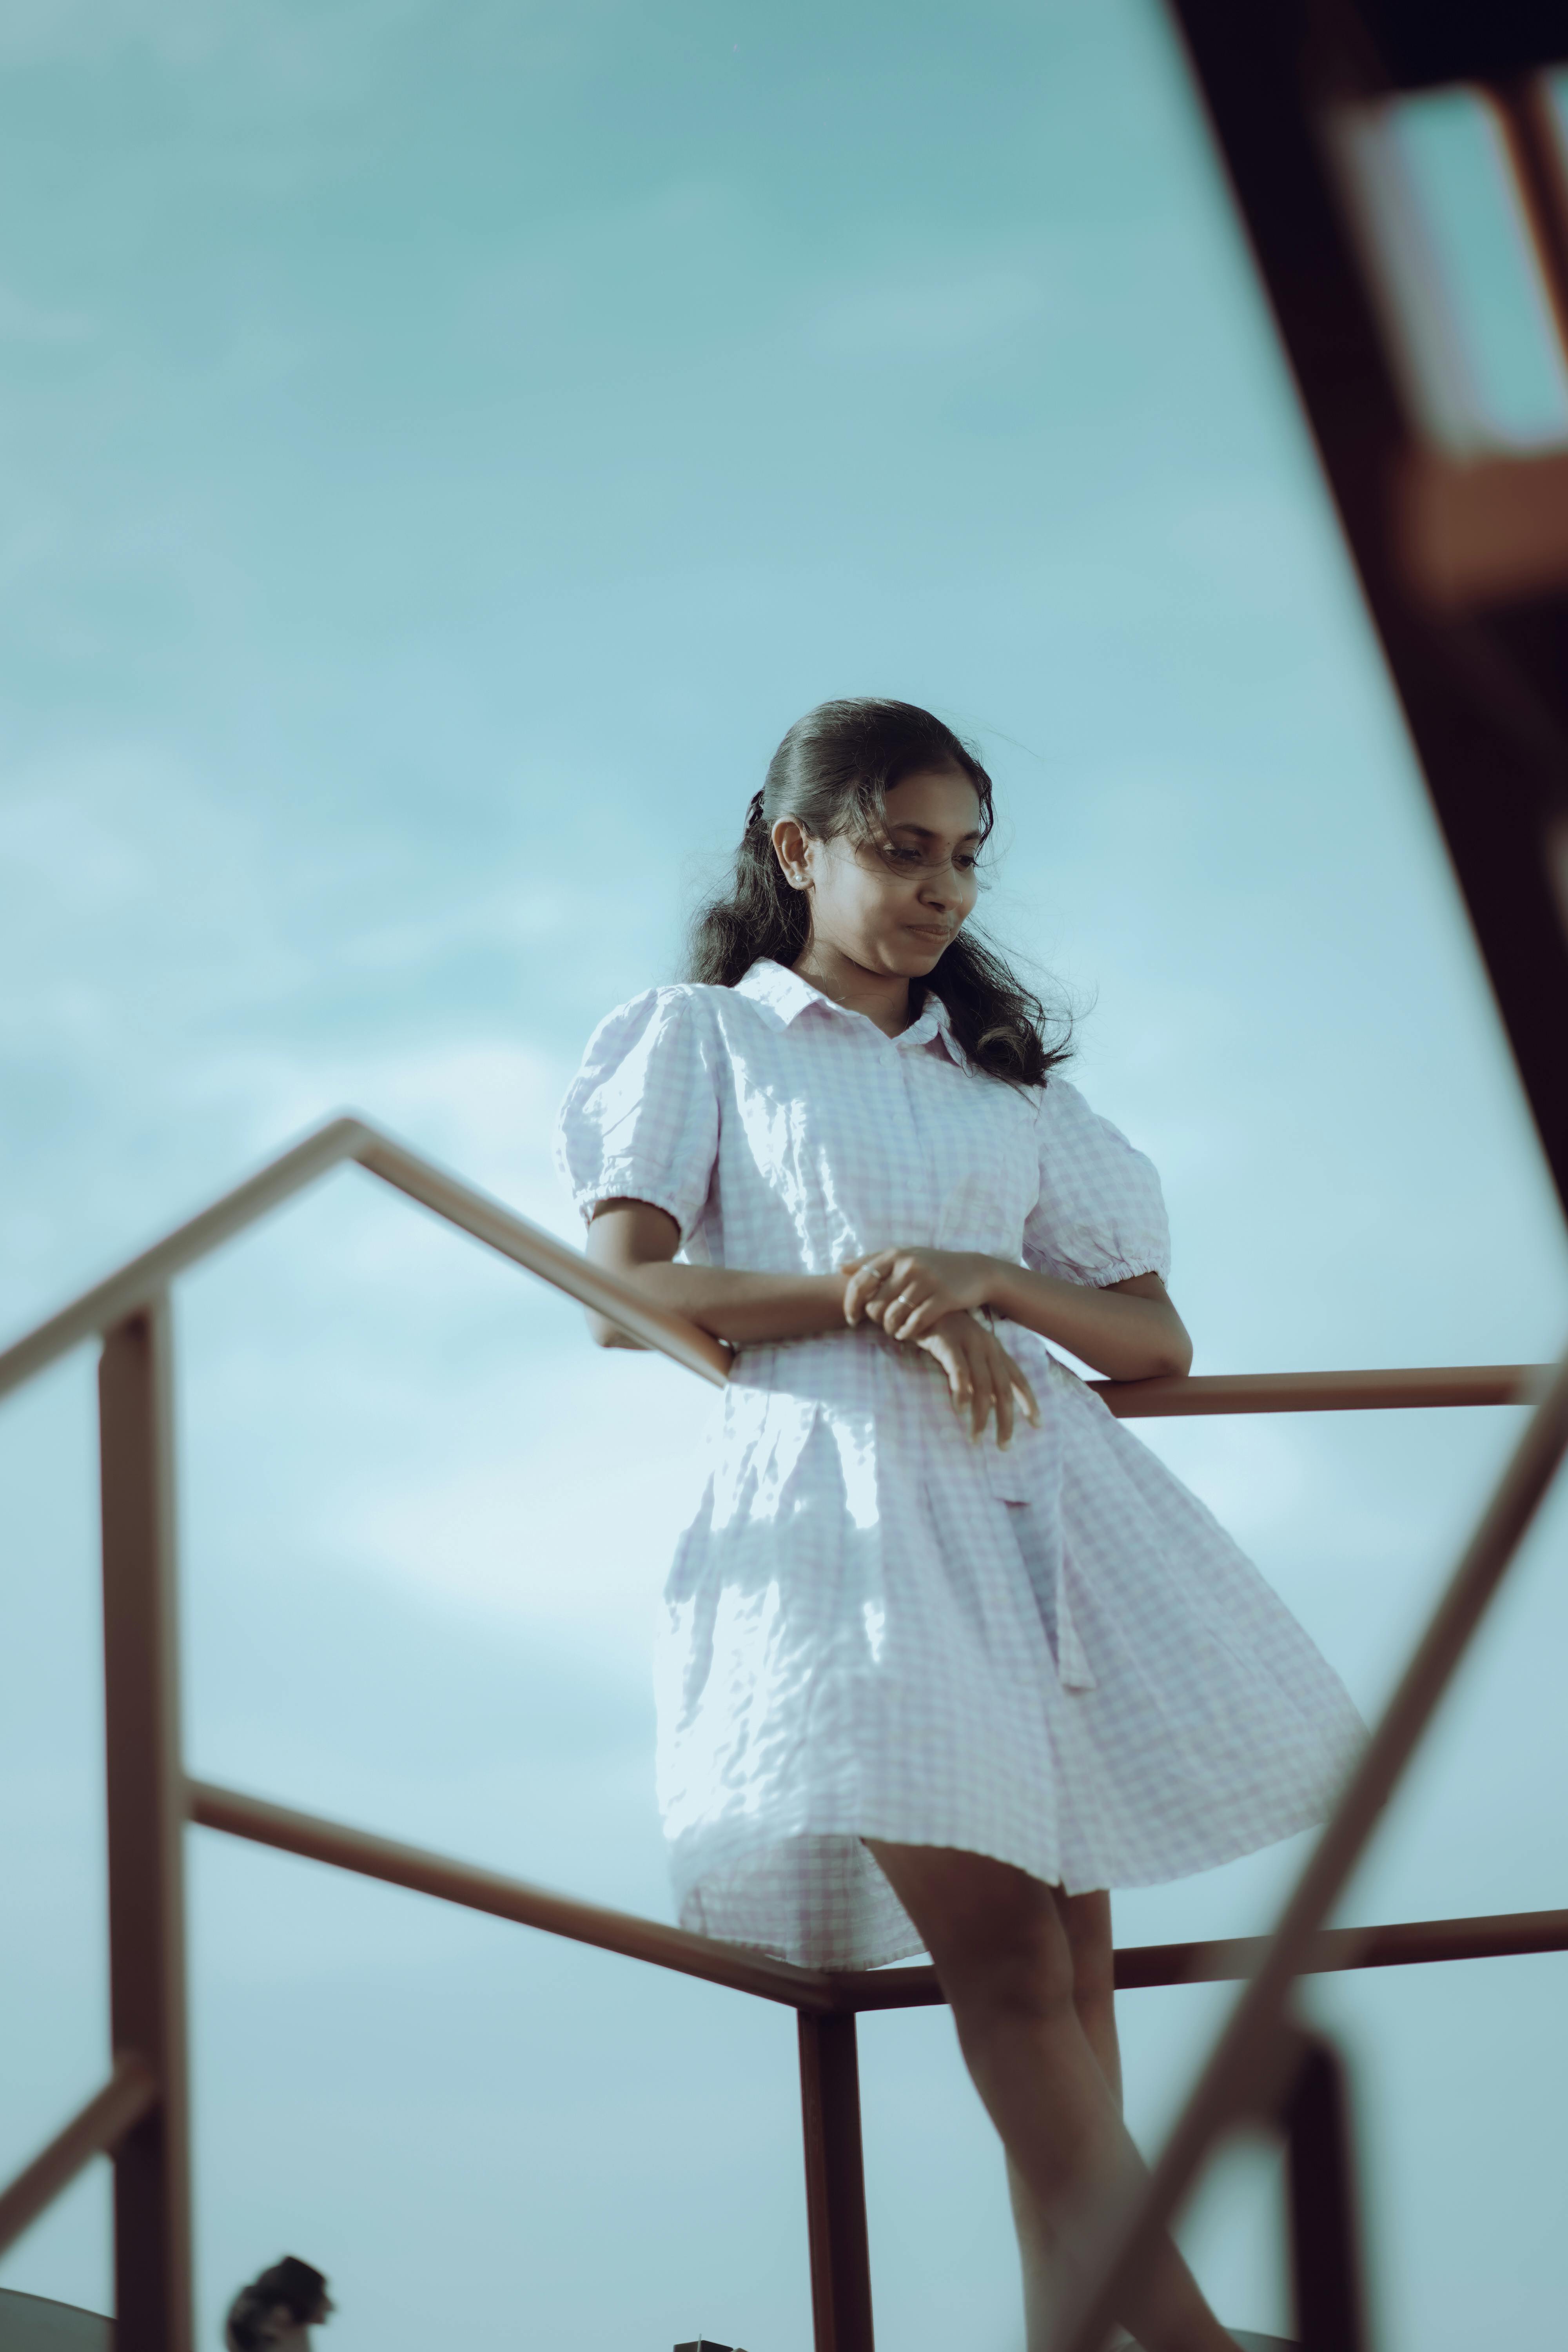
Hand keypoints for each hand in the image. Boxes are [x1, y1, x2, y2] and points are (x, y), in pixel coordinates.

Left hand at [842, 1246, 995, 1342]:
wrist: (975, 1271)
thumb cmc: (932, 1266)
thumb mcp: (904, 1256)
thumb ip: (871, 1261)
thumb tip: (840, 1267)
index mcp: (895, 1255)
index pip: (860, 1282)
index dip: (851, 1304)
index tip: (851, 1319)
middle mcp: (909, 1265)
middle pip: (875, 1303)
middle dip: (874, 1319)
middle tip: (881, 1324)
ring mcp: (927, 1281)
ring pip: (893, 1315)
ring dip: (890, 1328)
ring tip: (893, 1330)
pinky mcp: (943, 1298)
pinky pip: (915, 1323)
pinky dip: (907, 1332)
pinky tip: (906, 1334)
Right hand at [910, 1310, 1039, 1445]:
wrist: (919, 1302)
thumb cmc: (943, 1331)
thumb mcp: (967, 1351)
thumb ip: (979, 1372)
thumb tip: (987, 1402)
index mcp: (995, 1349)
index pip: (1018, 1378)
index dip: (1029, 1401)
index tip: (1037, 1424)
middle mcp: (987, 1346)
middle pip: (1003, 1389)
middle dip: (1006, 1420)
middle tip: (1004, 1445)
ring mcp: (969, 1343)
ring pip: (983, 1386)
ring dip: (981, 1415)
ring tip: (976, 1438)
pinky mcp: (948, 1342)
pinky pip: (959, 1371)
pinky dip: (961, 1392)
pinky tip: (959, 1411)